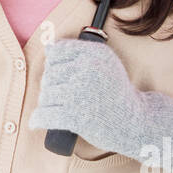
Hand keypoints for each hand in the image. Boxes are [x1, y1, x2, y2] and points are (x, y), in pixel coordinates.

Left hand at [29, 37, 172, 172]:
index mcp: (95, 52)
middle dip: (49, 86)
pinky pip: (45, 115)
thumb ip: (82, 53)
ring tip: (53, 109)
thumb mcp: (107, 65)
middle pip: (50, 74)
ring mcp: (80, 92)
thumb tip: (48, 50)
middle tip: (59, 97)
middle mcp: (87, 69)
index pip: (57, 51)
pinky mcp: (76, 115)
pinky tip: (35, 122)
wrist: (137, 122)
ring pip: (46, 95)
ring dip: (45, 104)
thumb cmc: (118, 94)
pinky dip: (38, 119)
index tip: (58, 74)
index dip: (53, 63)